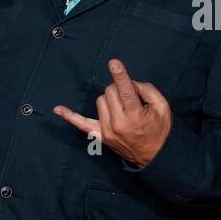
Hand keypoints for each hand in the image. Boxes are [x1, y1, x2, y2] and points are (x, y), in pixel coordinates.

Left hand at [53, 59, 171, 166]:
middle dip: (120, 89)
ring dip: (110, 99)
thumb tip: (130, 83)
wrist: (156, 157)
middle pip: (110, 91)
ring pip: (100, 101)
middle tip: (132, 99)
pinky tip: (58, 109)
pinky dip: (70, 116)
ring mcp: (106, 131)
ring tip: (124, 109)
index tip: (113, 62)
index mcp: (135, 116)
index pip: (125, 91)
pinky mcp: (100, 136)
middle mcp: (118, 124)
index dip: (120, 75)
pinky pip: (81, 125)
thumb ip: (147, 90)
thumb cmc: (160, 130)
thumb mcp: (163, 107)